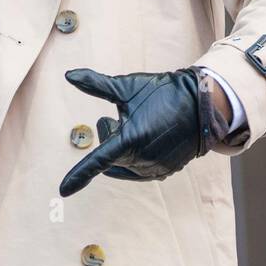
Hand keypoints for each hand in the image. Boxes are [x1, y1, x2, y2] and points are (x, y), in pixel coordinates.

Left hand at [59, 66, 212, 196]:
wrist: (202, 103)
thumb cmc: (162, 92)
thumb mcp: (126, 88)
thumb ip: (95, 85)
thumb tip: (69, 75)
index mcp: (129, 140)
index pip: (96, 162)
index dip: (78, 176)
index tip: (63, 191)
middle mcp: (141, 159)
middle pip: (109, 157)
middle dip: (111, 137)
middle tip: (122, 116)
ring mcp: (154, 168)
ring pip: (124, 164)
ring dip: (124, 148)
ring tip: (140, 125)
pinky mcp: (165, 171)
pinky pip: (139, 170)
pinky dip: (136, 157)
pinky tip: (146, 139)